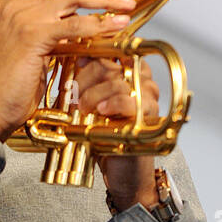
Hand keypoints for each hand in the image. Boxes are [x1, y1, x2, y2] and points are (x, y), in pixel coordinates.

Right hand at [0, 0, 135, 141]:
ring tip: (126, 10)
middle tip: (123, 2)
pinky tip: (115, 28)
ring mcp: (23, 19)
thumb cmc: (14, 90)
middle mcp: (18, 7)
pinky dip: (98, 24)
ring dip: (105, 1)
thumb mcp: (37, 53)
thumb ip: (55, 36)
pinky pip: (74, 25)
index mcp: (17, 7)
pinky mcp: (32, 36)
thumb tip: (84, 29)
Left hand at [74, 55, 160, 209]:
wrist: (122, 171)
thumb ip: (88, 80)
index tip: (74, 65)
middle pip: (110, 64)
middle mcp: (143, 79)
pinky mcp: (148, 115)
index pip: (111, 49)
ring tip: (82, 109)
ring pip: (116, 81)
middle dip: (85, 79)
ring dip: (92, 95)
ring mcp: (148, 96)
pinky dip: (110, 104)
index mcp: (131, 71)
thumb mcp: (91, 104)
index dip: (89, 55)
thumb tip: (77, 57)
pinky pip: (128, 100)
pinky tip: (100, 112)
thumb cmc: (106, 137)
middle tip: (72, 96)